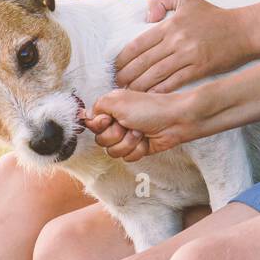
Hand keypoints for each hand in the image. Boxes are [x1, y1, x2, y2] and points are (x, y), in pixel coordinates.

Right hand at [81, 88, 196, 161]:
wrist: (175, 121)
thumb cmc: (148, 108)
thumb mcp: (117, 101)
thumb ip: (96, 107)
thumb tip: (85, 117)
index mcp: (110, 109)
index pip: (91, 124)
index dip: (99, 125)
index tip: (109, 120)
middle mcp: (116, 122)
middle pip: (100, 141)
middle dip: (115, 135)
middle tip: (129, 125)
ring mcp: (126, 137)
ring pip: (113, 152)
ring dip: (127, 143)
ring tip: (140, 133)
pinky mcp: (137, 149)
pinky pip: (127, 158)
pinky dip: (137, 150)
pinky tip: (146, 141)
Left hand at [114, 0, 249, 91]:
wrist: (242, 30)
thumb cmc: (211, 14)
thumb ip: (161, 0)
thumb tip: (146, 16)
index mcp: (170, 25)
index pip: (138, 44)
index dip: (123, 59)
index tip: (114, 68)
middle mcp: (177, 40)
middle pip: (144, 62)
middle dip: (126, 76)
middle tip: (116, 85)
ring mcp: (189, 56)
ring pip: (156, 74)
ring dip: (139, 86)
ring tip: (128, 93)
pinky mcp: (200, 69)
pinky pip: (175, 83)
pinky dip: (159, 92)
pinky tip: (149, 98)